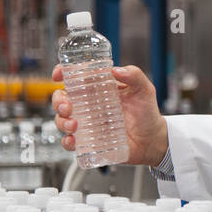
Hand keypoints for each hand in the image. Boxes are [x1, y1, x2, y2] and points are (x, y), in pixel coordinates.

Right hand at [51, 63, 169, 167]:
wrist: (153, 140)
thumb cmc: (147, 113)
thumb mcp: (144, 90)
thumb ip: (135, 76)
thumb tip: (117, 69)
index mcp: (99, 89)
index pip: (76, 77)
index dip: (63, 73)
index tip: (58, 75)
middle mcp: (90, 105)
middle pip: (62, 99)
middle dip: (59, 102)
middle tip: (69, 108)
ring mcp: (88, 123)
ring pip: (62, 120)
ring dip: (62, 122)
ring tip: (74, 125)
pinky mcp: (89, 140)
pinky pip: (70, 141)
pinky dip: (67, 141)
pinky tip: (73, 140)